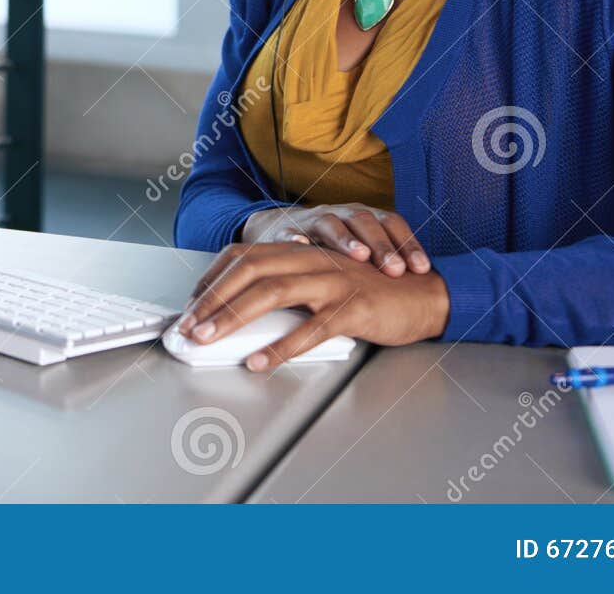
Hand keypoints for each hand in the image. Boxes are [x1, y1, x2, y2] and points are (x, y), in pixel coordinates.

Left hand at [179, 242, 449, 369]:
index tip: (191, 303)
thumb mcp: (325, 281)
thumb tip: (247, 309)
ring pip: (273, 293)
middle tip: (188, 326)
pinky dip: (282, 347)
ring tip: (208, 339)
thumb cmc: (373, 292)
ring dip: (233, 317)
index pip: (244, 255)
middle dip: (213, 298)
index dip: (213, 277)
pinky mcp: (353, 308)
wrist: (426, 295)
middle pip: (250, 271)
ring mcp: (333, 282)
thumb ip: (292, 287)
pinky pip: (311, 329)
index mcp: (303, 251)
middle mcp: (313, 259)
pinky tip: (260, 362)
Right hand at [239, 204, 430, 275]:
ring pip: (330, 223)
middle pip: (364, 222)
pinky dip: (294, 239)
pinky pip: (288, 233)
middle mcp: (340, 214)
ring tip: (359, 255)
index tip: (422, 269)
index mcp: (363, 217)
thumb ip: (384, 261)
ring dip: (346, 239)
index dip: (408, 244)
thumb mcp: (359, 249)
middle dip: (381, 245)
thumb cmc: (330, 247)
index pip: (391, 223)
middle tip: (394, 269)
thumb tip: (425, 284)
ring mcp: (312, 221)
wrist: (282, 229)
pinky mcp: (283, 231)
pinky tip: (301, 246)